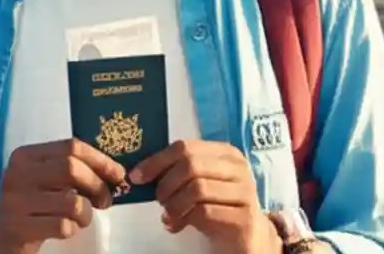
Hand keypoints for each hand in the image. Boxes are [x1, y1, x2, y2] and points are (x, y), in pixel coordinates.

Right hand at [0, 138, 126, 252]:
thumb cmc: (30, 204)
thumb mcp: (42, 179)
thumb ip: (68, 169)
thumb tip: (113, 172)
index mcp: (25, 155)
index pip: (70, 146)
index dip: (100, 160)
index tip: (117, 174)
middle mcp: (18, 174)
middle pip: (71, 169)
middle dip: (97, 186)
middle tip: (104, 200)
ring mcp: (16, 201)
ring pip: (72, 202)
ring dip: (86, 213)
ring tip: (82, 218)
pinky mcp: (19, 227)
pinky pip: (63, 226)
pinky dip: (72, 229)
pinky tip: (65, 229)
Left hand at [129, 140, 280, 253]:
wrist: (245, 237)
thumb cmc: (215, 205)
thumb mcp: (198, 183)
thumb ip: (177, 171)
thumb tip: (139, 171)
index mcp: (225, 153)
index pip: (185, 147)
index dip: (157, 161)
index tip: (137, 176)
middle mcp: (238, 169)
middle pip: (190, 165)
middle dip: (166, 183)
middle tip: (158, 199)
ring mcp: (245, 192)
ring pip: (197, 189)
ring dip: (174, 204)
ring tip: (167, 215)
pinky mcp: (244, 218)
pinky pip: (205, 212)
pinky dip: (183, 220)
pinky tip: (176, 226)